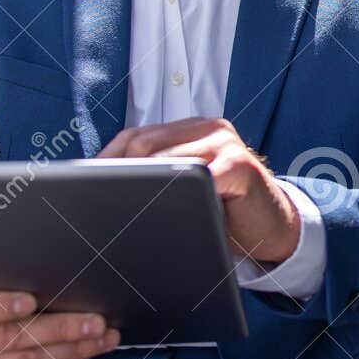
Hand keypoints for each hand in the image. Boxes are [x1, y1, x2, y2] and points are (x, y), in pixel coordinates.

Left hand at [97, 117, 300, 265]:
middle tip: (95, 201)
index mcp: (190, 130)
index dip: (105, 160)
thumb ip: (160, 180)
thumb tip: (102, 192)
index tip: (81, 185)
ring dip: (141, 184)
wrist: (277, 229)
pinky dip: (179, 193)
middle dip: (116, 173)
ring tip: (120, 206)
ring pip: (168, 158)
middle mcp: (207, 128)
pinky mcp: (240, 167)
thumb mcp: (189, 191)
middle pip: (145, 143)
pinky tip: (161, 209)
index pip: (136, 136)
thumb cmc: (227, 213)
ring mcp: (225, 144)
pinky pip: (202, 177)